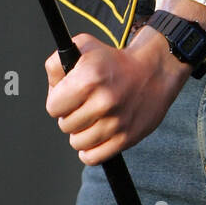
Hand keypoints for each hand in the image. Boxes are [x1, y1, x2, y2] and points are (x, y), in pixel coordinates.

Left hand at [45, 30, 191, 165]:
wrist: (153, 71)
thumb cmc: (114, 61)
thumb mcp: (83, 47)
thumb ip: (56, 65)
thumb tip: (52, 90)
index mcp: (89, 78)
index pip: (53, 107)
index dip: (58, 101)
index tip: (69, 95)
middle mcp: (104, 100)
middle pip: (65, 126)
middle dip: (70, 115)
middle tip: (84, 104)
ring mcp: (116, 122)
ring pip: (77, 143)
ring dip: (81, 132)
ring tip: (93, 117)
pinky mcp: (126, 138)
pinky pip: (93, 157)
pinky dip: (91, 149)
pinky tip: (97, 133)